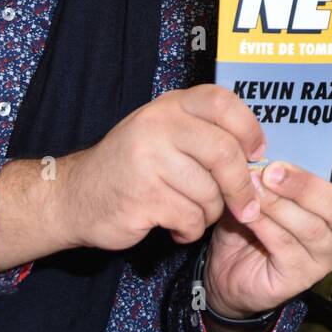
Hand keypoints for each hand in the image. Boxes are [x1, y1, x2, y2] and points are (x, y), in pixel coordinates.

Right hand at [59, 85, 264, 250]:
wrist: (75, 196)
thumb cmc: (131, 165)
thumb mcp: (162, 132)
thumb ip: (202, 131)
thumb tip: (256, 150)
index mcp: (169, 106)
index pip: (222, 102)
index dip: (248, 128)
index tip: (256, 153)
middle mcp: (158, 126)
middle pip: (224, 152)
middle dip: (242, 186)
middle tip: (248, 205)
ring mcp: (148, 161)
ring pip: (210, 192)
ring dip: (210, 213)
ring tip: (192, 212)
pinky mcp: (143, 197)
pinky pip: (191, 218)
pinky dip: (190, 229)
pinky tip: (176, 225)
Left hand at [204, 158, 331, 317]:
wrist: (227, 264)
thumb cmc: (258, 215)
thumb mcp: (271, 184)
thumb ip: (280, 167)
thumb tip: (270, 147)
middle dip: (306, 186)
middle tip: (272, 170)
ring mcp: (324, 257)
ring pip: (311, 227)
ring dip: (278, 203)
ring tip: (253, 186)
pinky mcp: (300, 276)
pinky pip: (285, 245)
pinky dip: (265, 224)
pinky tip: (247, 211)